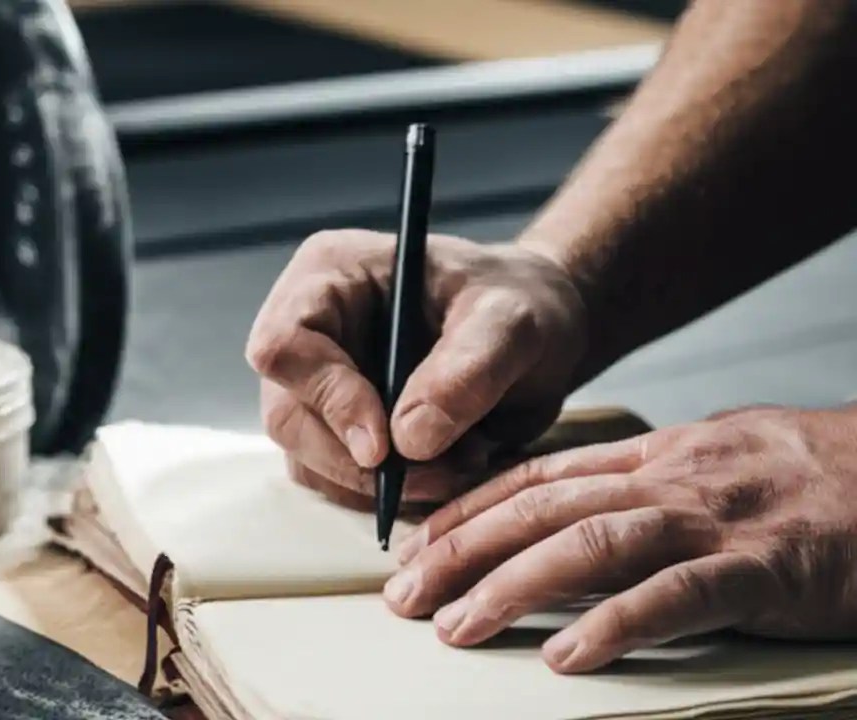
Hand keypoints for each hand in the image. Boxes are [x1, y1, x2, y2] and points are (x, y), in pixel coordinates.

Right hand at [245, 230, 587, 506]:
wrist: (541, 335)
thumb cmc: (520, 306)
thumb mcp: (512, 324)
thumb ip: (465, 372)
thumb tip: (407, 440)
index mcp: (329, 275)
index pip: (285, 345)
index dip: (327, 399)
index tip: (385, 446)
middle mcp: (307, 330)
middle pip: (287, 415)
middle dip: (359, 461)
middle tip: (441, 472)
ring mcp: (316, 385)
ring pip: (309, 460)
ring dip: (380, 485)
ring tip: (460, 464)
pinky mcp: (336, 431)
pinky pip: (337, 483)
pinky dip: (389, 495)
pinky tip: (445, 473)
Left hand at [386, 404, 856, 672]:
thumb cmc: (818, 478)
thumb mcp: (720, 462)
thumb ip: (649, 484)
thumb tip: (579, 513)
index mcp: (658, 455)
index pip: (540, 475)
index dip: (470, 506)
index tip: (417, 539)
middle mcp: (671, 479)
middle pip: (543, 509)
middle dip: (462, 549)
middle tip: (404, 593)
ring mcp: (715, 521)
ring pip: (591, 545)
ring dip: (511, 586)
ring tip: (456, 627)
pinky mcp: (764, 570)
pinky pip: (675, 597)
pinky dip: (614, 626)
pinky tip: (565, 656)